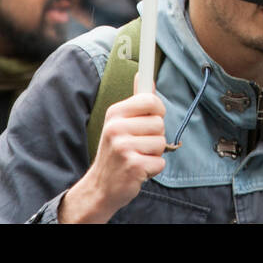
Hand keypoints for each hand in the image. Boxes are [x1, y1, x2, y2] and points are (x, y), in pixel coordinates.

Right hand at [59, 76, 165, 223]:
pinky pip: (160, 162)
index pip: (150, 100)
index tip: (152, 117)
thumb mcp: (119, 123)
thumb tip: (143, 75)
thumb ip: (135, 101)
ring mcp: (123, 147)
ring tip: (137, 157)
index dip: (157, 109)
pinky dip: (153, 168)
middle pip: (160, 123)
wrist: (100, 187)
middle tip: (138, 145)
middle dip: (155, 136)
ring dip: (154, 153)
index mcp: (114, 114)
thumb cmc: (115, 152)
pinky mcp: (133, 166)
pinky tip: (138, 170)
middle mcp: (116, 128)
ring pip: (161, 143)